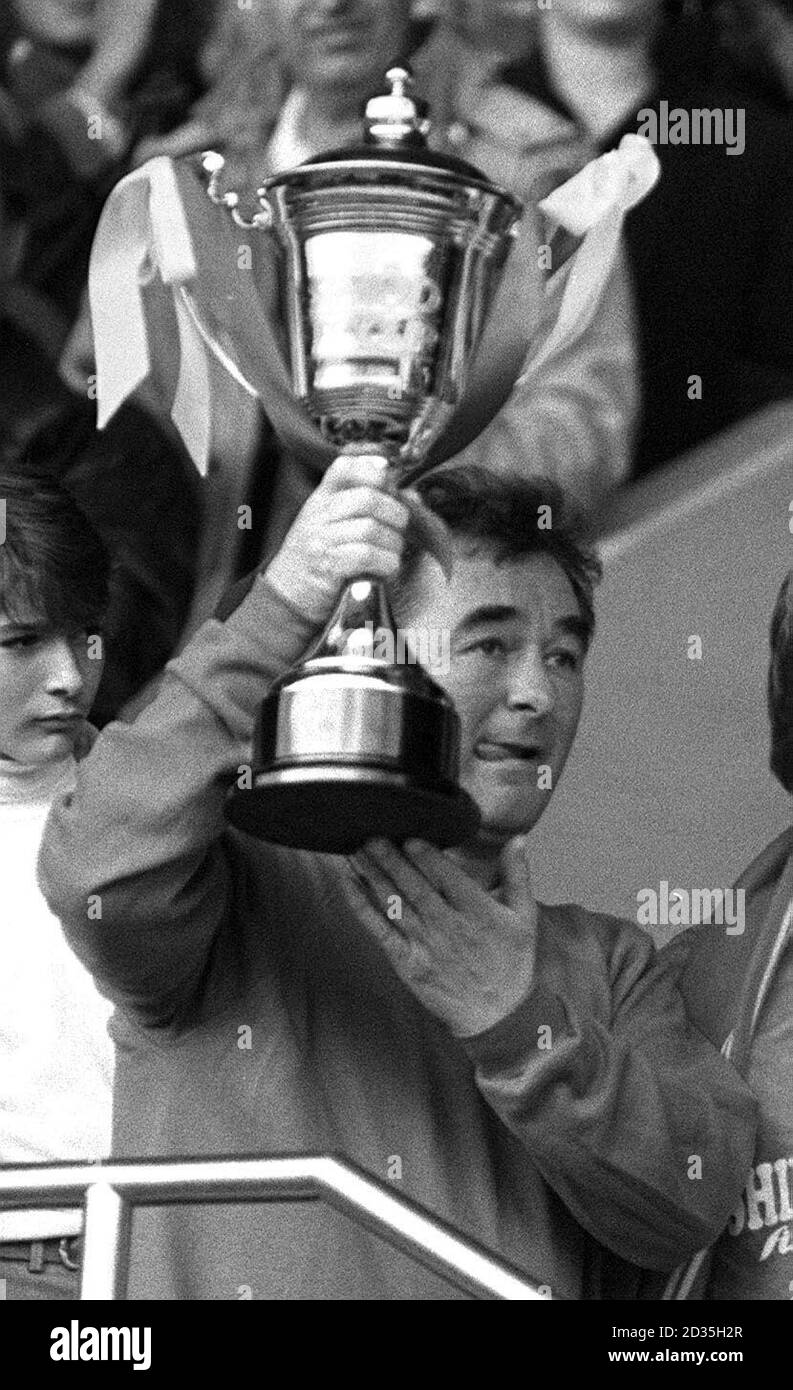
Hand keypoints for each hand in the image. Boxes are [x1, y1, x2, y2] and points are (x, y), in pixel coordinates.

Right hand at [264, 455, 410, 626]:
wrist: (287, 596)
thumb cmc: (318, 559)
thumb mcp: (333, 524)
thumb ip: (366, 507)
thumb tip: (411, 494)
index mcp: (321, 499)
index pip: (344, 467)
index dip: (372, 470)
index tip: (388, 483)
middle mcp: (319, 514)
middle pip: (368, 498)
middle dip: (395, 514)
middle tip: (397, 530)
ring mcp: (321, 539)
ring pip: (372, 529)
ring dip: (392, 545)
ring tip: (391, 555)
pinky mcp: (327, 566)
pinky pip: (367, 556)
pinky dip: (385, 564)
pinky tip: (384, 571)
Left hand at [346, 836, 537, 1037]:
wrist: (498, 1016)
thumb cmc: (512, 963)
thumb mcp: (525, 917)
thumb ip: (518, 875)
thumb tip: (518, 839)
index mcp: (477, 911)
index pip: (446, 876)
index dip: (425, 855)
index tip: (408, 836)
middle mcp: (448, 925)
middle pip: (414, 886)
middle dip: (390, 859)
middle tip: (371, 834)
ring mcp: (424, 945)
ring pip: (393, 903)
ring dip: (372, 875)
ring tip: (355, 850)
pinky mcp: (407, 962)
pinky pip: (379, 930)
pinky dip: (361, 905)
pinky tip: (348, 884)